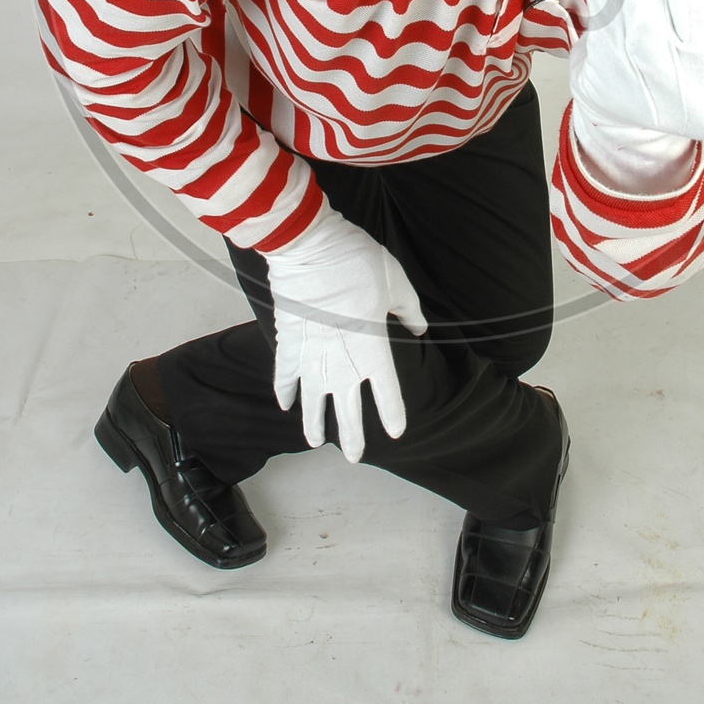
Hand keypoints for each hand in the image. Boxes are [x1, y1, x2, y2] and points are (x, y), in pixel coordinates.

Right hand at [264, 206, 427, 463]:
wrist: (309, 246)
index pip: (386, 391)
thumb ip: (408, 309)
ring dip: (314, 422)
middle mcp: (341, 360)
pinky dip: (284, 391)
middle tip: (355, 458)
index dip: (391, 413)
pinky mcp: (288, 341)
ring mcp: (310, 354)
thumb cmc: (357, 261)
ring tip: (315, 442)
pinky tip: (284, 405)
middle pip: (347, 406)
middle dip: (352, 434)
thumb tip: (420, 328)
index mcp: (372, 347)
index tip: (395, 431)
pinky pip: (284, 374)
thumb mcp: (396, 281)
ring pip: (312, 398)